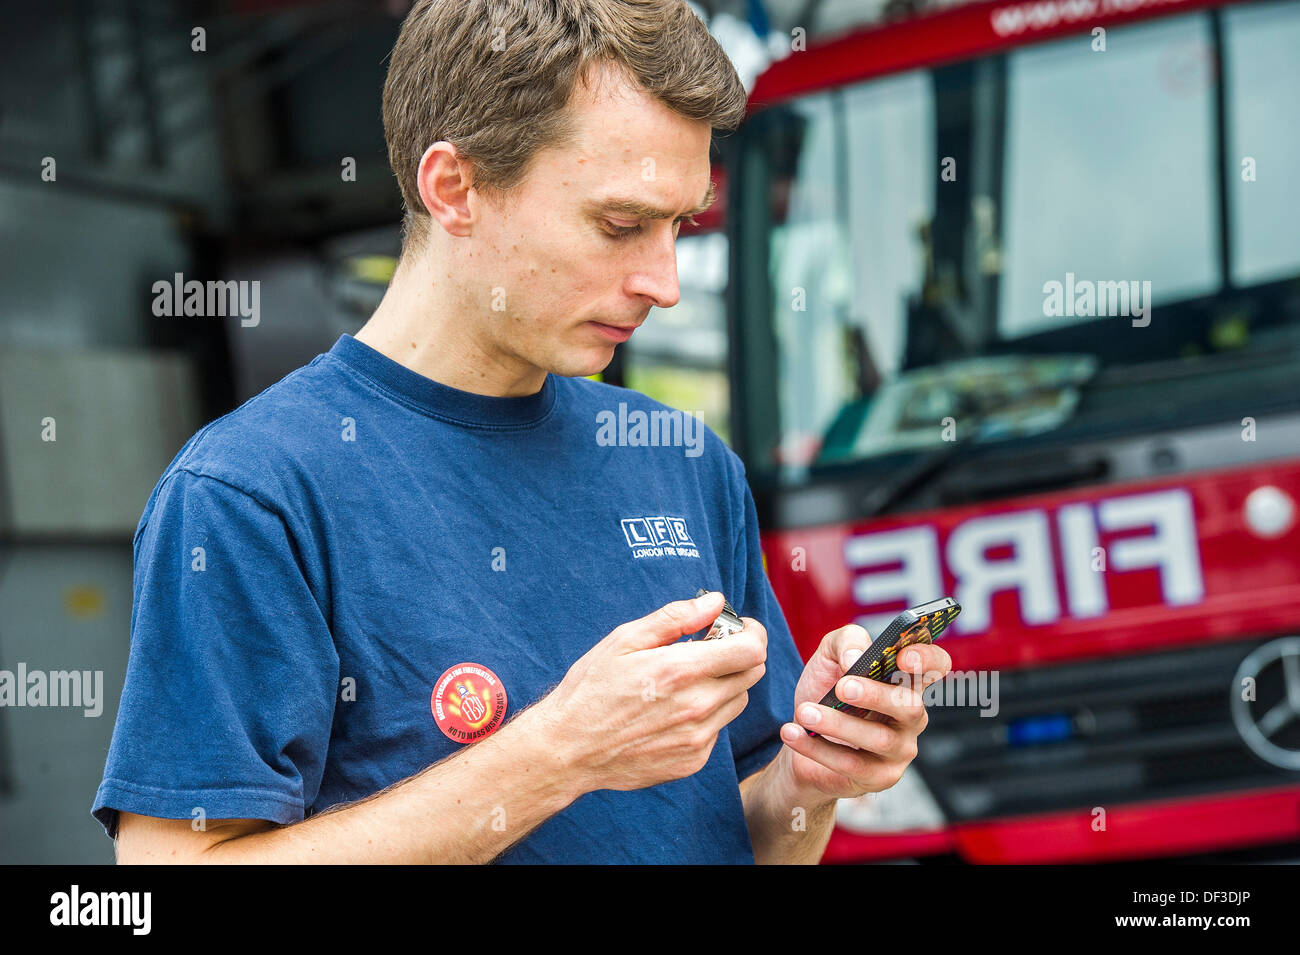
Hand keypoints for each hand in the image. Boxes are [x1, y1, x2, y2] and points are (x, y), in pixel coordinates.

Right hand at [533, 591, 767, 792]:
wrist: (570, 749)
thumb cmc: (592, 688)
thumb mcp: (625, 640)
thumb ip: (676, 618)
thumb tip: (716, 602)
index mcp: (681, 671)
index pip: (752, 650)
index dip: (752, 633)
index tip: (737, 627)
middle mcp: (697, 707)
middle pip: (752, 673)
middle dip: (740, 654)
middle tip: (709, 649)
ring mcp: (697, 738)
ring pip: (738, 700)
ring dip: (724, 684)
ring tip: (686, 681)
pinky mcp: (693, 761)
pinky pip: (718, 728)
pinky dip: (706, 714)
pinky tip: (673, 711)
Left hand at [774, 623, 950, 802]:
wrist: (799, 735)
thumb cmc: (824, 691)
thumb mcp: (828, 656)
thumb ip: (846, 642)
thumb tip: (855, 658)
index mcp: (905, 681)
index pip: (936, 666)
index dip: (928, 660)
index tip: (903, 656)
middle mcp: (911, 715)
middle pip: (909, 706)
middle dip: (876, 695)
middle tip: (843, 687)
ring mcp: (899, 749)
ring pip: (879, 739)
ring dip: (838, 724)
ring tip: (804, 711)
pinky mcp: (880, 777)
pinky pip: (852, 765)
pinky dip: (817, 747)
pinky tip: (793, 732)